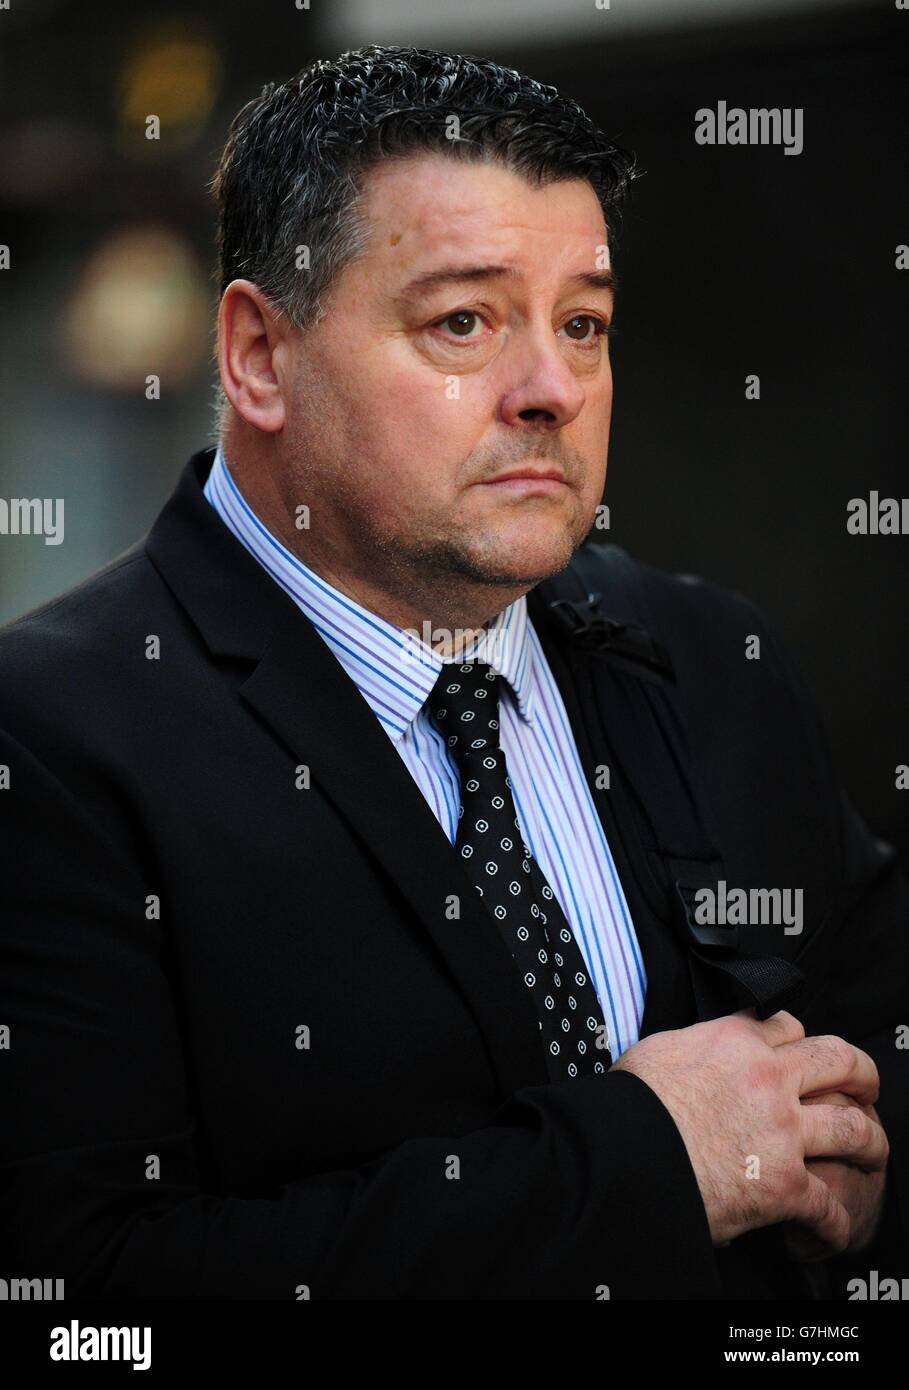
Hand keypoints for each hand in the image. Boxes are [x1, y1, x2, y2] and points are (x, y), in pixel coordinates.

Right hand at [610, 1009, 883, 1247]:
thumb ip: (690, 1046)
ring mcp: (782, 1131)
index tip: (801, 1056)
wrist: (623, 1151)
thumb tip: (687, 1053)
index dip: (800, 1042)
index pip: (788, 1027)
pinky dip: (837, 1220)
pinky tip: (834, 1227)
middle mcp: (769, 1079)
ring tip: (870, 1152)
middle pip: (840, 1062)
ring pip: (854, 1128)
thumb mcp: (658, 1050)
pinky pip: (829, 1204)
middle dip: (861, 1075)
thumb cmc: (630, 1105)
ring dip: (870, 1143)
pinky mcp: (784, 1184)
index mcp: (735, 1041)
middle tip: (864, 1088)